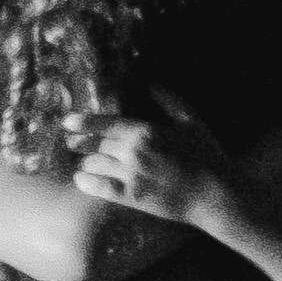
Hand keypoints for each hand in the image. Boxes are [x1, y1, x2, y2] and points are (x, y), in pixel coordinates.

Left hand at [68, 105, 231, 235]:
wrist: (214, 193)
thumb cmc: (207, 155)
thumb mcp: (191, 122)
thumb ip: (170, 101)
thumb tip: (152, 84)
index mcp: (144, 130)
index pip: (105, 123)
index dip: (83, 122)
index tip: (66, 122)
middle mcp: (133, 150)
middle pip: (95, 144)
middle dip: (80, 143)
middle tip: (71, 143)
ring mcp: (130, 174)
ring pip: (94, 164)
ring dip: (85, 162)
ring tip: (82, 162)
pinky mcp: (131, 196)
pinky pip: (99, 187)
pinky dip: (86, 182)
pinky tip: (81, 180)